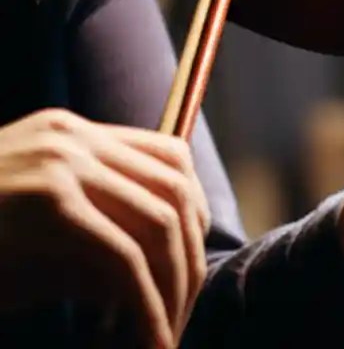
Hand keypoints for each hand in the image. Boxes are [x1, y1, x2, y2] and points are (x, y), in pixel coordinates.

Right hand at [0, 108, 210, 347]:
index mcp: (68, 134)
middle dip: (190, 263)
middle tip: (182, 319)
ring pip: (161, 225)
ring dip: (174, 290)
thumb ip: (94, 244)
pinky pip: (124, 257)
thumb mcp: (31, 240)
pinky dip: (145, 306)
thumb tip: (165, 277)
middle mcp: (70, 137)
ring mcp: (60, 162)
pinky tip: (145, 341)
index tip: (189, 273)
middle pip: (175, 192)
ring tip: (164, 339)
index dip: (194, 220)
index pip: (170, 161)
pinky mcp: (48, 202)